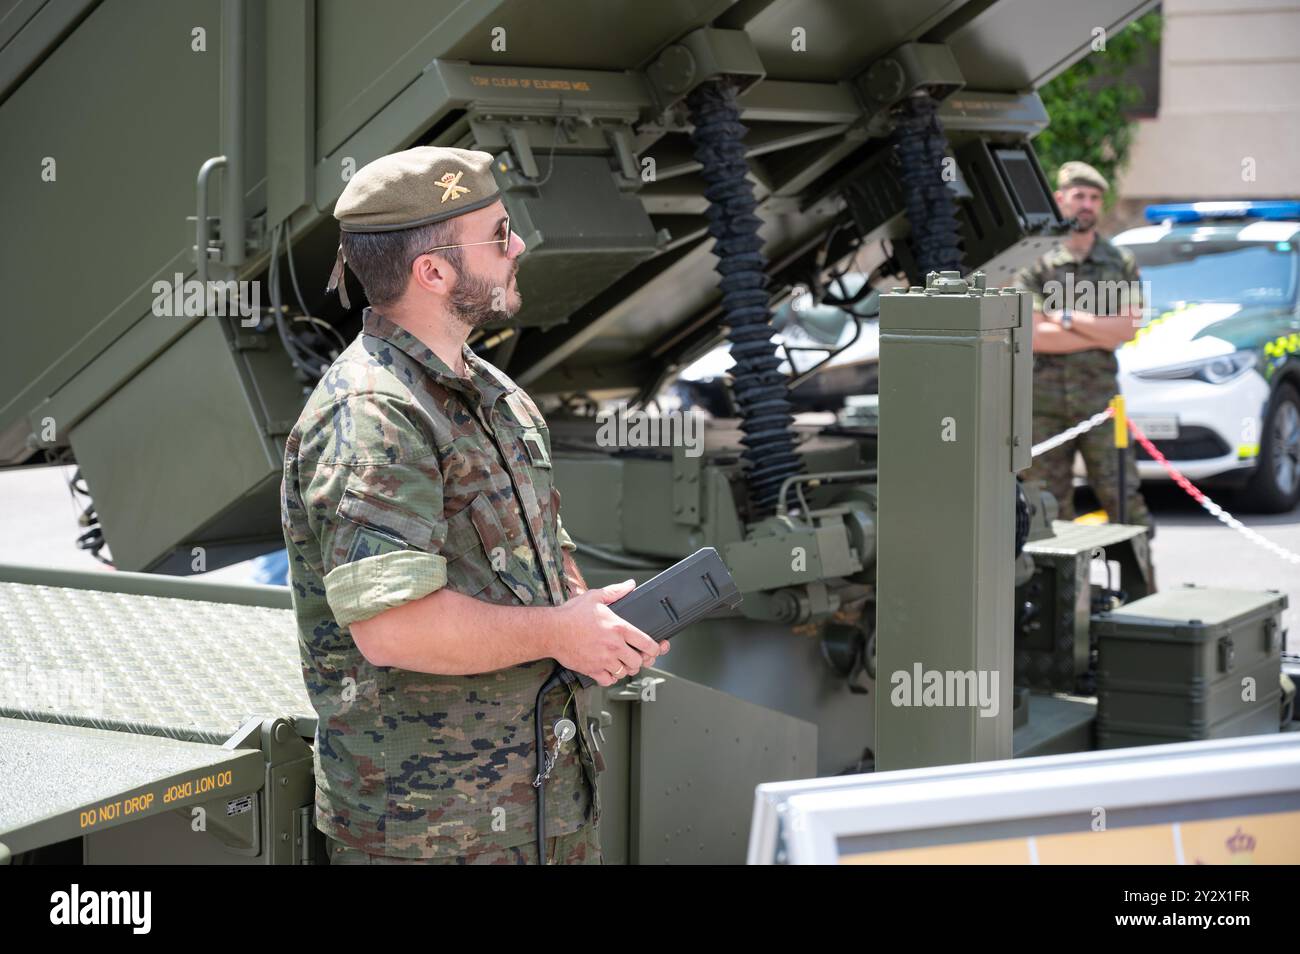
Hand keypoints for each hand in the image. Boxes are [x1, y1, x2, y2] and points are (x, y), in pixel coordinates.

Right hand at [550, 579, 669, 686]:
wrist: (551, 631)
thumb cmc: (571, 614)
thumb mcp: (595, 596)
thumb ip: (615, 591)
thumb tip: (630, 585)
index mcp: (619, 628)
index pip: (647, 643)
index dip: (655, 648)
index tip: (653, 648)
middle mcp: (614, 646)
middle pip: (638, 661)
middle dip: (638, 659)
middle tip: (634, 656)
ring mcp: (604, 660)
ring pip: (625, 672)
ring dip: (625, 668)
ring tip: (621, 662)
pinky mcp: (592, 670)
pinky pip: (609, 680)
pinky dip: (611, 677)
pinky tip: (608, 669)